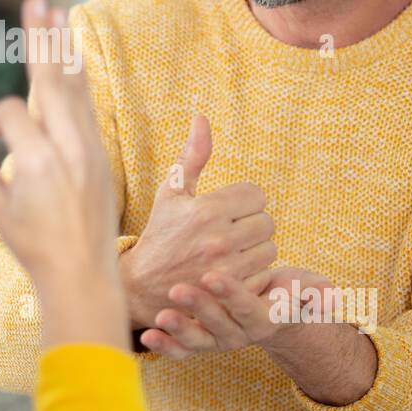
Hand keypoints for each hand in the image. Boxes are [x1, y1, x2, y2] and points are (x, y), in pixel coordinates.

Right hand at [0, 0, 125, 348]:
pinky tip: (73, 56)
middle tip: (36, 0)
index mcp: (38, 162)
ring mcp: (89, 150)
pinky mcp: (100, 155)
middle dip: (41, 39)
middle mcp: (69, 149)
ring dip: (63, 50)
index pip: (7, 115)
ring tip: (57, 14)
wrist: (82, 275)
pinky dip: (77, 80)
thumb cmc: (33, 247)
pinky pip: (87, 107)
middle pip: (52, 80)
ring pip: (74, 88)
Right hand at [120, 115, 276, 328]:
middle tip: (231, 231)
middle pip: (267, 222)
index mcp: (206, 210)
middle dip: (251, 224)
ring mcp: (227, 269)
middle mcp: (219, 239)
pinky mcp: (233, 292)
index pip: (256, 194)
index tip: (228, 210)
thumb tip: (202, 118)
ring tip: (232, 251)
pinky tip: (233, 271)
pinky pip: (265, 274)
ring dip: (255, 249)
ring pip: (269, 249)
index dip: (244, 201)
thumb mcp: (171, 193)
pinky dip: (254, 273)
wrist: (142, 286)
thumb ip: (193, 156)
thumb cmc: (160, 234)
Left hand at [140, 266, 338, 357]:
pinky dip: (164, 345)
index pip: (247, 308)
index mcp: (263, 320)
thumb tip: (333, 297)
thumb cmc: (287, 292)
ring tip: (159, 316)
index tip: (213, 275)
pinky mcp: (199, 342)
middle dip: (198, 309)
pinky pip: (181, 350)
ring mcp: (217, 340)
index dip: (231, 294)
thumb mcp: (306, 289)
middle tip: (177, 289)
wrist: (270, 308)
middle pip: (218, 325)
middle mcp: (239, 335)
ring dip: (178, 330)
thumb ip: (316, 291)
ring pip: (197, 340)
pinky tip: (147, 334)